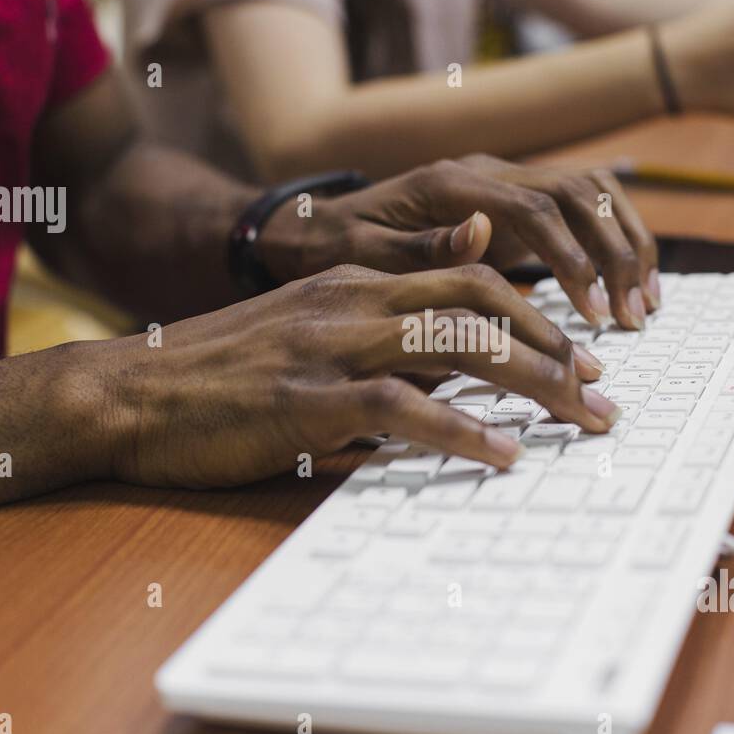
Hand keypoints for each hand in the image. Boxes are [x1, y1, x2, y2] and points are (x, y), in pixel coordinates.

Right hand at [97, 263, 617, 488]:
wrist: (130, 391)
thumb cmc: (222, 374)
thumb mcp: (309, 336)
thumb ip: (379, 337)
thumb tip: (455, 366)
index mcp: (358, 280)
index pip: (473, 278)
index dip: (538, 315)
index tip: (580, 358)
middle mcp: (355, 298)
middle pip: (484, 304)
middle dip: (556, 348)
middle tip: (602, 395)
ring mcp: (332, 345)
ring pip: (460, 346)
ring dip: (535, 384)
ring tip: (583, 420)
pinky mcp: (308, 398)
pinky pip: (404, 409)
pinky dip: (463, 432)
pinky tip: (503, 455)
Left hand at [255, 155, 658, 329]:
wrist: (318, 225)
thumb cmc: (335, 247)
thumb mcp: (361, 253)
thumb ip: (420, 246)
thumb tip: (482, 231)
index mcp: (452, 184)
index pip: (534, 207)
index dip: (571, 259)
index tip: (591, 315)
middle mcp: (487, 172)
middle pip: (578, 192)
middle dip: (615, 253)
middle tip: (632, 317)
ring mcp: (504, 183)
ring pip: (591, 192)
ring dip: (627, 243)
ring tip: (645, 304)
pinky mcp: (514, 204)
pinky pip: (581, 209)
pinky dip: (615, 240)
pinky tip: (629, 286)